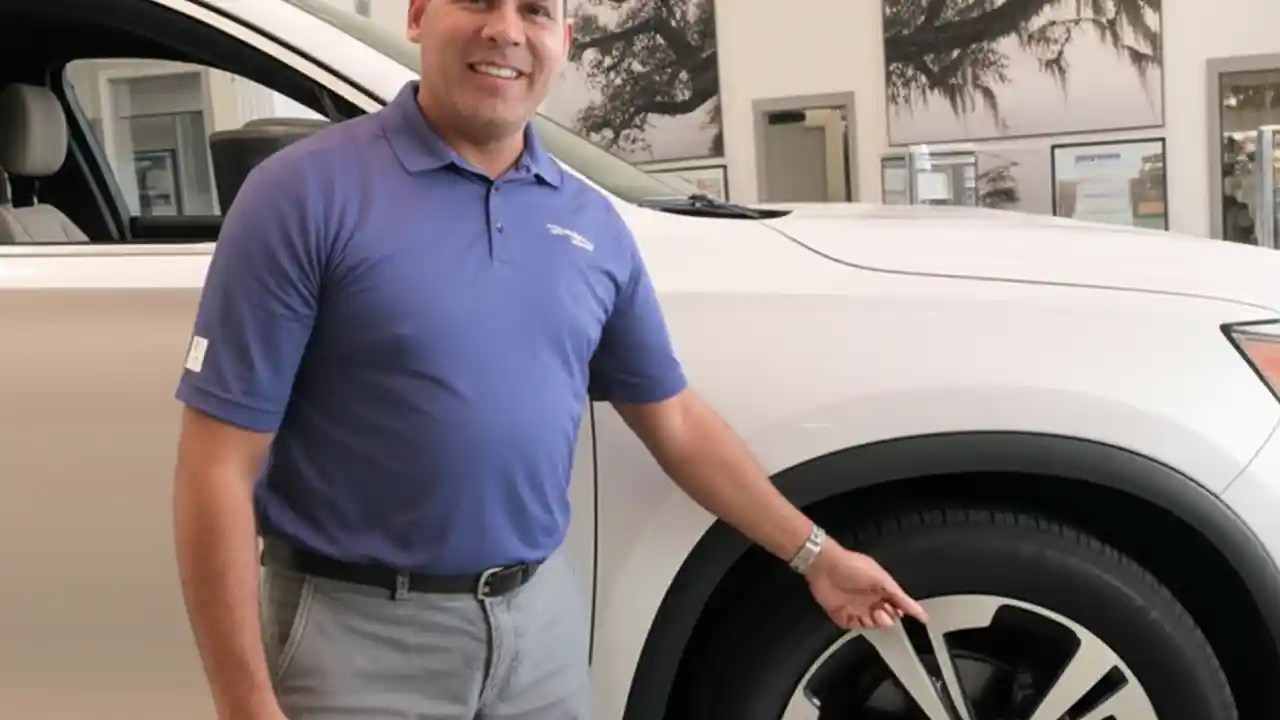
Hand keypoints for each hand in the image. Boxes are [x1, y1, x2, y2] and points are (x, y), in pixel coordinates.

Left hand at [803, 541, 928, 630]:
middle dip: (888, 618)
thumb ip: (901, 598)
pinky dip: (859, 625)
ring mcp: (856, 608)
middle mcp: (870, 600)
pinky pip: (854, 626)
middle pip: (885, 618)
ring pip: (871, 624)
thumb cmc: (853, 566)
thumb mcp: (883, 580)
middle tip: (885, 613)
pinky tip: (860, 618)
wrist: (824, 566)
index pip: (898, 607)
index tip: (916, 621)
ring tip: (875, 615)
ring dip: (875, 623)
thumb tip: (920, 611)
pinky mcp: (842, 614)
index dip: (904, 613)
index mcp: (881, 590)